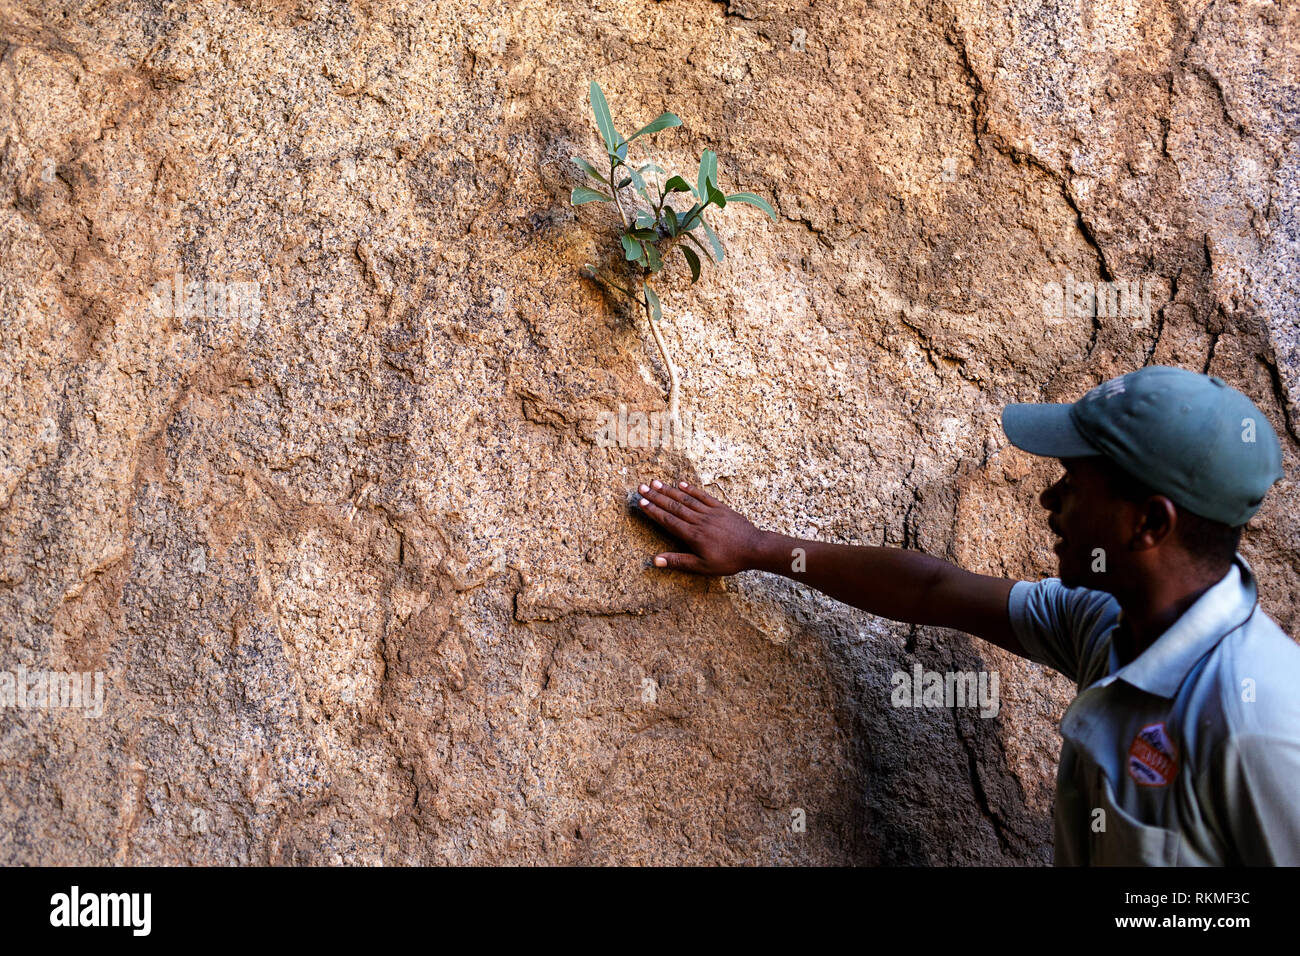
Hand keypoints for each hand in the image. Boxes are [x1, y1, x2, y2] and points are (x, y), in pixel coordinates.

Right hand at [634, 479, 766, 574]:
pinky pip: (703, 496)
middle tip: (641, 487)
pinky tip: (680, 484)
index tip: (641, 502)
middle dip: (656, 497)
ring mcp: (710, 512)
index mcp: (693, 536)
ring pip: (685, 499)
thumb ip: (678, 561)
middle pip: (673, 506)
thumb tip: (655, 561)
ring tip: (655, 482)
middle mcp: (699, 520)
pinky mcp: (720, 508)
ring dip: (669, 490)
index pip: (668, 520)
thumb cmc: (729, 560)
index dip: (653, 511)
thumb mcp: (703, 567)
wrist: (755, 548)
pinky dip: (691, 489)